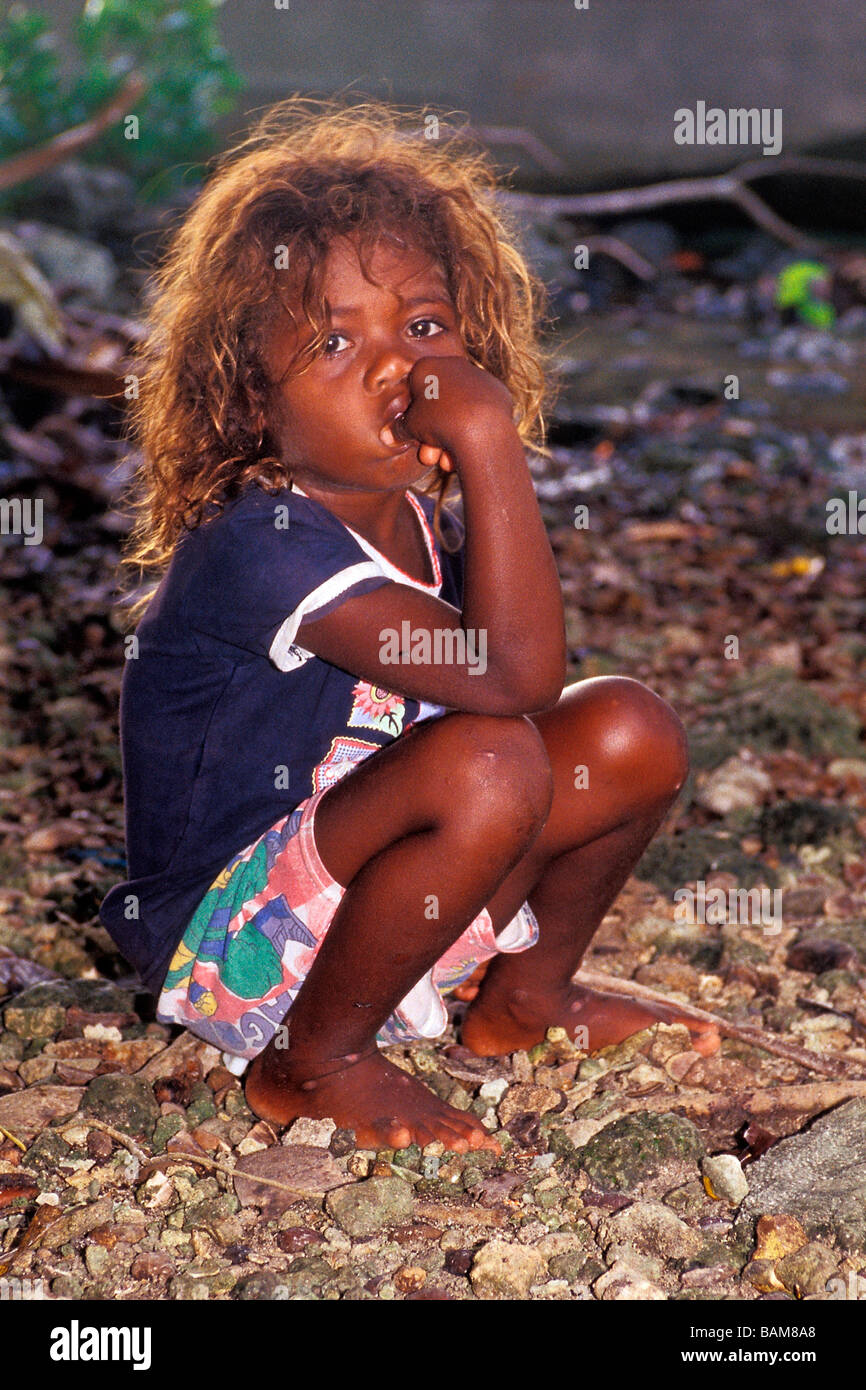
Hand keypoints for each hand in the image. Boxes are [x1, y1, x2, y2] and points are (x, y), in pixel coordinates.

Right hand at [397, 355, 514, 473]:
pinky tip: (469, 448)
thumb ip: (400, 428)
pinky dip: (473, 429)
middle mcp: (454, 364)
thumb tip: (387, 435)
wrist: (481, 427)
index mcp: (428, 366)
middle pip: (439, 403)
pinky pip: (479, 412)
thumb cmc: (439, 423)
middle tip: (431, 455)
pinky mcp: (498, 392)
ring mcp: (478, 377)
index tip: (416, 435)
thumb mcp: (411, 427)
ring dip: (451, 437)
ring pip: (459, 410)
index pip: (414, 390)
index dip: (413, 416)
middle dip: (433, 433)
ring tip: (448, 460)